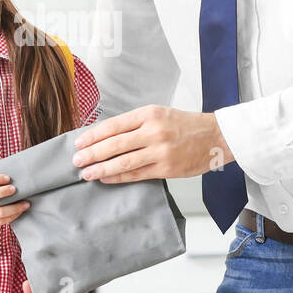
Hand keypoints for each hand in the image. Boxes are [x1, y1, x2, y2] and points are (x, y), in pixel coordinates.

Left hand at [70, 104, 234, 182]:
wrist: (215, 136)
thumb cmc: (185, 125)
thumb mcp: (159, 114)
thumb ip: (134, 124)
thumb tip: (104, 137)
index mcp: (149, 114)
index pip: (113, 125)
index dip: (93, 136)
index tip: (79, 143)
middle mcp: (153, 131)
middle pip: (114, 144)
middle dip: (91, 154)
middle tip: (76, 161)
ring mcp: (160, 151)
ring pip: (123, 162)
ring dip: (101, 169)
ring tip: (86, 173)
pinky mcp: (167, 169)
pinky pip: (137, 175)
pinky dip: (118, 177)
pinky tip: (106, 178)